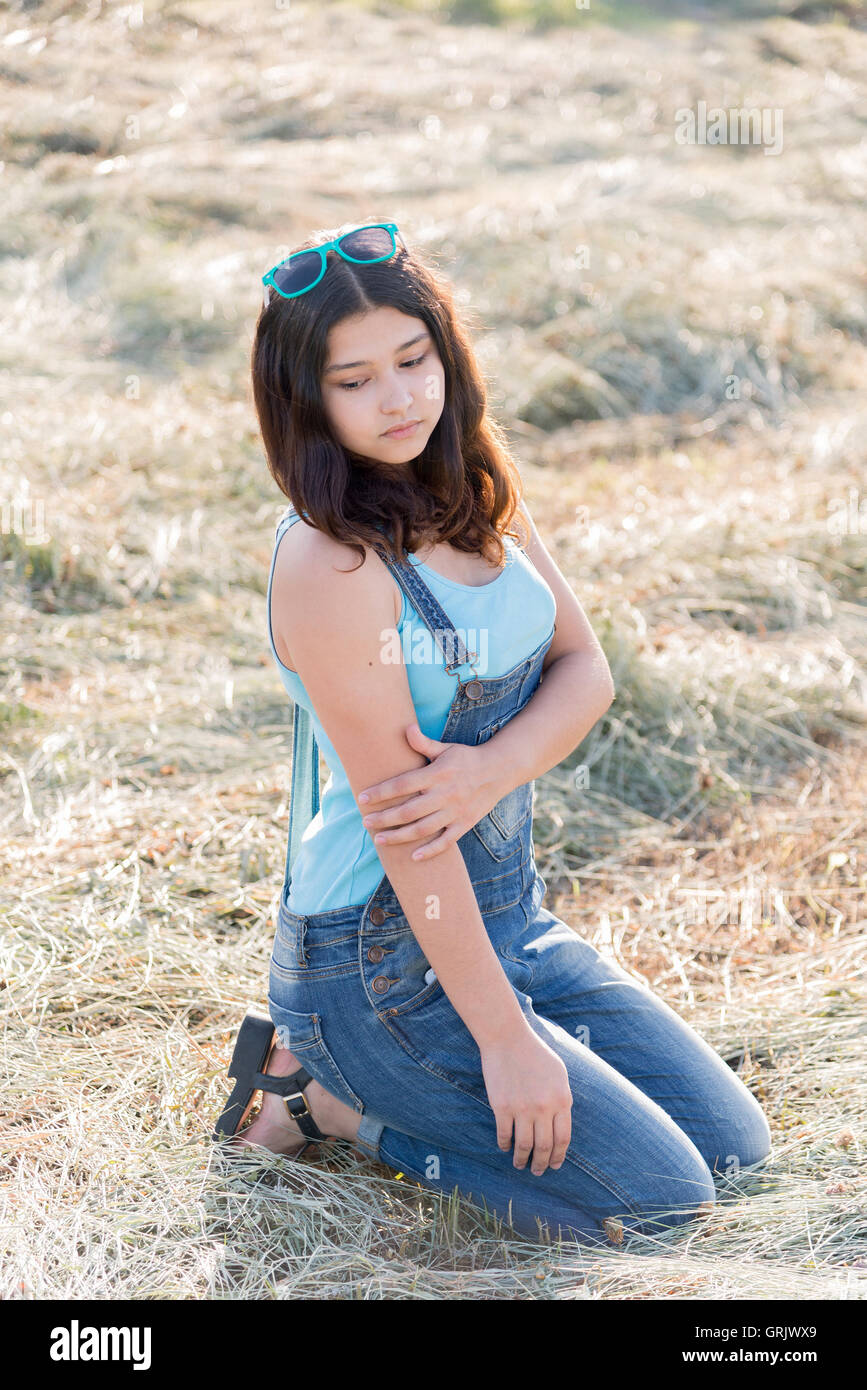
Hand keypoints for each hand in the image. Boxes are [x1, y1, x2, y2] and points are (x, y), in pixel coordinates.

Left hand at [357, 723, 507, 860]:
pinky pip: (446, 841)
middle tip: (365, 822)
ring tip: (379, 840)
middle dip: (384, 818)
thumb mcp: (446, 748)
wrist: (500, 770)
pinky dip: (431, 850)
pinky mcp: (465, 823)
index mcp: (437, 774)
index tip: (362, 798)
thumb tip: (406, 728)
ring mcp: (455, 811)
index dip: (381, 792)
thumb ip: (423, 743)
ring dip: (399, 836)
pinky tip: (414, 857)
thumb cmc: (466, 758)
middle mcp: (445, 794)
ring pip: (423, 828)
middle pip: (408, 810)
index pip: (402, 785)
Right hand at [479, 1025, 572, 1175]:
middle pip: (544, 1147)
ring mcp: (522, 1109)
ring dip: (522, 1159)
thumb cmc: (535, 1053)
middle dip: (542, 1164)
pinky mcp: (502, 1107)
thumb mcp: (559, 1074)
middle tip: (538, 1171)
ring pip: (524, 1146)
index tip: (555, 1165)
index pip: (563, 1139)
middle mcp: (544, 1108)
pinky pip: (504, 1135)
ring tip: (520, 1164)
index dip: (559, 1156)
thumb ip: (562, 1098)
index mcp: (561, 1100)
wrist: (508, 1038)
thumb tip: (561, 1122)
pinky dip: (505, 1145)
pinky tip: (505, 1147)